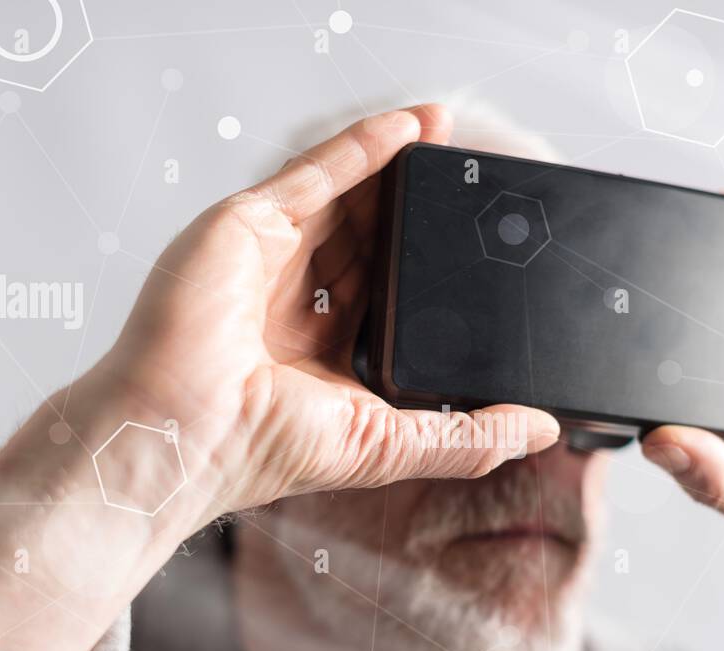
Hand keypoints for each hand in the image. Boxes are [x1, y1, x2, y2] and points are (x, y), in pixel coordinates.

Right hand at [95, 103, 557, 520]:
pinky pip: (315, 173)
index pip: (383, 299)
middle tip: (467, 183)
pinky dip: (363, 148)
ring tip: (450, 144)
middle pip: (365, 243)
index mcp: (321, 356)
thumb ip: (469, 438)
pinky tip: (409, 128)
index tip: (474, 256)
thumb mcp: (392, 447)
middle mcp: (293, 305)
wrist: (184, 433)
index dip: (426, 274)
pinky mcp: (248, 225)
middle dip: (414, 214)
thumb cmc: (261, 449)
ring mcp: (268, 260)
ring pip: (343, 201)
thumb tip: (540, 429)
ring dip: (397, 171)